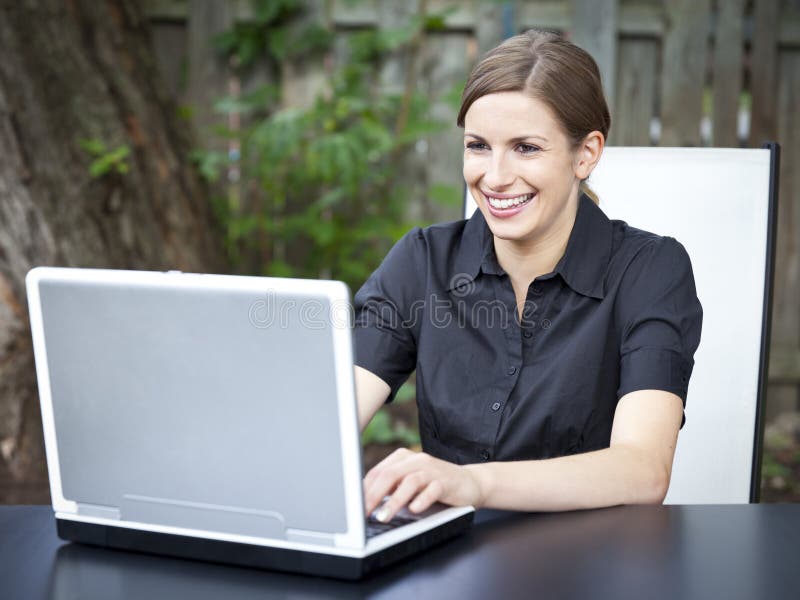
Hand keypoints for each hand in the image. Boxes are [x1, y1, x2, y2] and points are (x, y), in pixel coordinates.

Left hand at [363, 448, 482, 521]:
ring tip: (383, 516)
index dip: (364, 489)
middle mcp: (416, 460)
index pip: (378, 472)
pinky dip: (422, 500)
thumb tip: (365, 501)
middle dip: (374, 495)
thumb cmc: (435, 484)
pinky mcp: (446, 481)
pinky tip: (414, 510)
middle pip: (390, 475)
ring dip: (394, 501)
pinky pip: (432, 489)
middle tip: (363, 512)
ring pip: (409, 482)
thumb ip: (391, 487)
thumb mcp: (410, 483)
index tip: (353, 506)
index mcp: (403, 458)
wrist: (469, 482)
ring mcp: (432, 470)